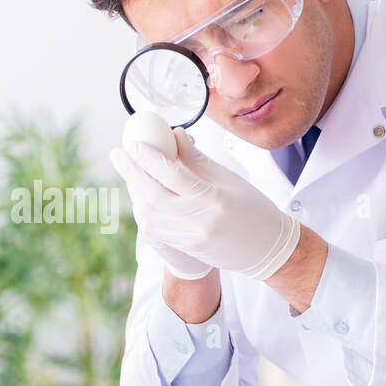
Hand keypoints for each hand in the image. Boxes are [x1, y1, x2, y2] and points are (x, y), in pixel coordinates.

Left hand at [109, 128, 300, 280]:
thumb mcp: (229, 179)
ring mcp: (191, 239)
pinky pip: (155, 230)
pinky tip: (139, 196)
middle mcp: (199, 222)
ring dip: (134, 193)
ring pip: (150, 216)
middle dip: (131, 173)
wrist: (268, 249)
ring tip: (128, 173)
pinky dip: (144, 211)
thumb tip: (174, 135)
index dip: (150, 158)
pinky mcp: (187, 249)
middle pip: (154, 196)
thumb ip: (197, 159)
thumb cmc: (253, 208)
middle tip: (117, 154)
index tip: (134, 144)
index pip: (173, 176)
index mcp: (214, 199)